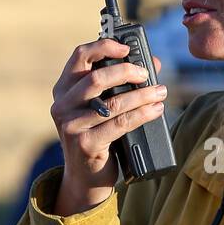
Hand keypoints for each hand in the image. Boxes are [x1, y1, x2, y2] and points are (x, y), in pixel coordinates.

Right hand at [50, 39, 164, 211]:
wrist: (86, 177)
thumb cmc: (97, 136)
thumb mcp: (102, 107)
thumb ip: (121, 84)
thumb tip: (153, 63)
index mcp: (63, 89)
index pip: (79, 56)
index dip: (103, 47)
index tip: (126, 48)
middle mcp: (62, 105)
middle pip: (96, 78)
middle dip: (127, 72)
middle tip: (147, 74)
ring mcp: (71, 126)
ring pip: (113, 103)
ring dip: (142, 95)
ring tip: (161, 92)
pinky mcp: (85, 144)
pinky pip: (120, 124)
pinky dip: (142, 114)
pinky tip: (156, 110)